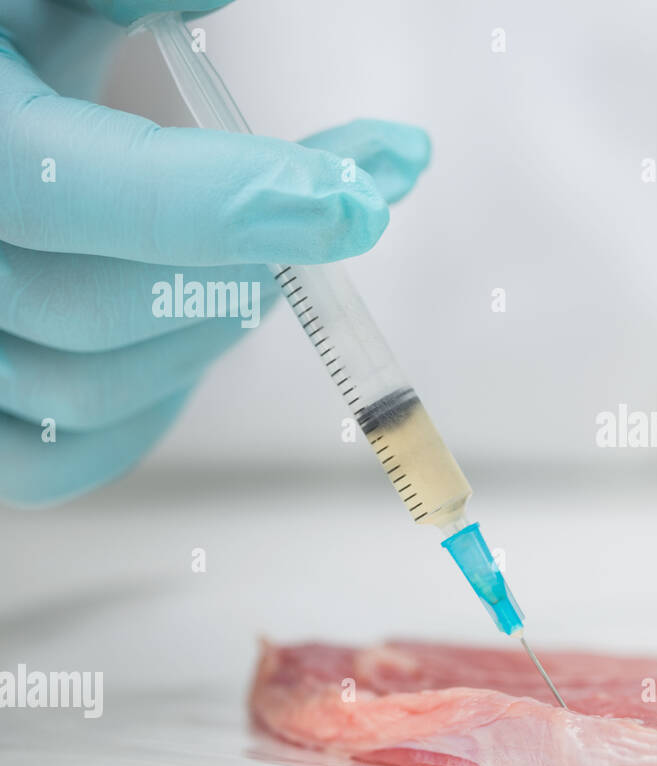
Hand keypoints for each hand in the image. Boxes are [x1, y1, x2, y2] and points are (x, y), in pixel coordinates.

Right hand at [0, 1, 430, 503]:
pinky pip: (71, 457)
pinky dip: (157, 405)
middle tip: (348, 205)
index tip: (358, 193)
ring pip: (96, 390)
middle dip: (248, 264)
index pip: (71, 192)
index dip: (226, 202)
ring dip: (214, 328)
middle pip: (99, 309)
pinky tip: (199, 328)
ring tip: (265, 254)